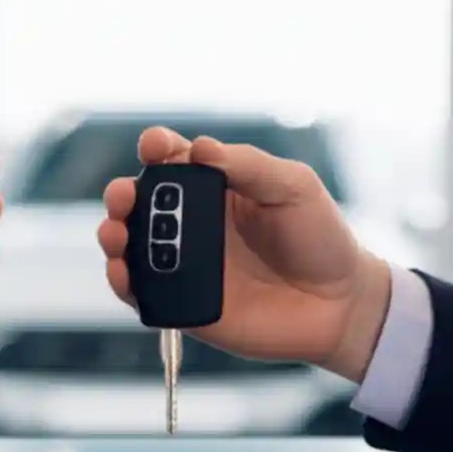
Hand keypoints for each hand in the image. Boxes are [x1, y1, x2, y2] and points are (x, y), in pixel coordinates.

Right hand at [97, 128, 389, 381]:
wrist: (339, 305)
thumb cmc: (320, 238)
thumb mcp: (293, 187)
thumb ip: (249, 165)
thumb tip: (201, 148)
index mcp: (216, 188)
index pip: (173, 160)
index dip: (156, 148)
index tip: (153, 146)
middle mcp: (193, 224)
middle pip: (140, 203)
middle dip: (121, 194)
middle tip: (123, 197)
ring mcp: (185, 266)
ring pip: (131, 247)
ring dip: (113, 236)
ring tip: (116, 234)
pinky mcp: (184, 304)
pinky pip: (143, 293)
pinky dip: (123, 283)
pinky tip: (122, 274)